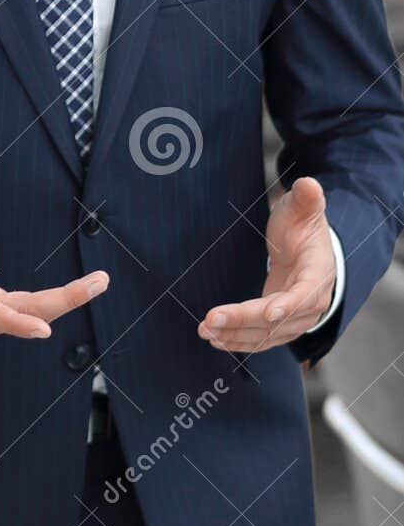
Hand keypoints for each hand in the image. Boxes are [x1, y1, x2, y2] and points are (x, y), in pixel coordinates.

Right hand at [0, 198, 108, 337]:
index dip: (16, 322)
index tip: (44, 329)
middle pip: (21, 315)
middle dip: (61, 302)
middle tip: (98, 281)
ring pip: (31, 314)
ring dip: (66, 301)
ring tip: (98, 281)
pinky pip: (31, 309)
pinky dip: (57, 300)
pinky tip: (82, 288)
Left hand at [199, 176, 334, 352]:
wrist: (306, 248)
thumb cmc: (301, 225)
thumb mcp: (304, 208)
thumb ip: (307, 198)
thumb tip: (308, 184)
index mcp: (320, 272)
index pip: (307, 292)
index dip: (289, 304)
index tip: (268, 312)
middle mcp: (311, 301)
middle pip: (279, 319)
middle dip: (245, 320)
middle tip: (211, 320)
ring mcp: (296, 317)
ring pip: (267, 334)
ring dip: (236, 336)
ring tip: (205, 331)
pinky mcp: (280, 326)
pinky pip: (261, 339)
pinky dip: (239, 341)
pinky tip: (215, 339)